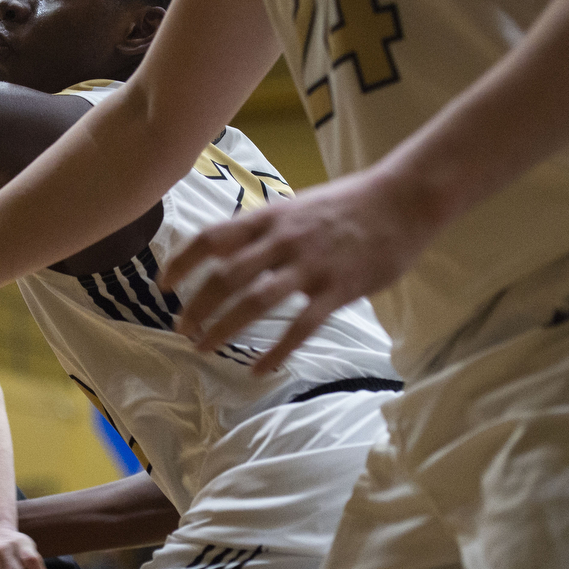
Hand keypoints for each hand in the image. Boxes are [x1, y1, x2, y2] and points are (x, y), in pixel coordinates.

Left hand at [162, 166, 439, 371]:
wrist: (404, 199)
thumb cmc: (348, 205)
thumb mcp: (296, 207)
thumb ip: (264, 231)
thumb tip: (228, 253)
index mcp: (269, 217)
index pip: (211, 238)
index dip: (182, 262)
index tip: (164, 286)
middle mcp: (282, 239)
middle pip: (225, 275)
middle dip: (197, 305)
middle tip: (182, 329)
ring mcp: (310, 264)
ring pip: (255, 300)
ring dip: (224, 327)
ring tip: (204, 348)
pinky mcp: (339, 288)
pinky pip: (301, 326)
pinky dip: (277, 350)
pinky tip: (259, 369)